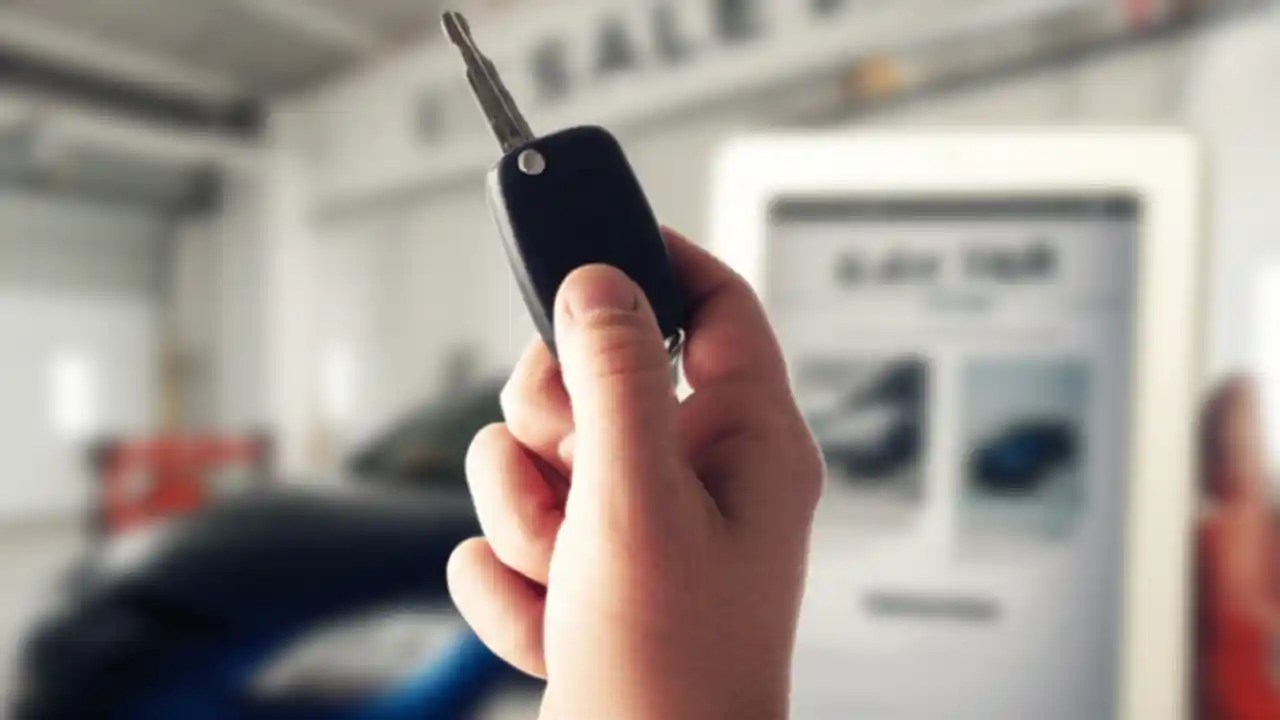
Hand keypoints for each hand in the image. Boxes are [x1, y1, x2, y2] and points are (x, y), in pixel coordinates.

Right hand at [446, 230, 824, 718]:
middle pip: (596, 375)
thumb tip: (597, 284)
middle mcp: (692, 477)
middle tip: (567, 467)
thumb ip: (615, 378)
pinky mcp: (580, 573)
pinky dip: (511, 582)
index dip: (659, 261)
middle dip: (553, 426)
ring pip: (532, 456)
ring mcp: (631, 528)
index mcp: (745, 444)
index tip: (591, 236)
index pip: (716, 307)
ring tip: (568, 577)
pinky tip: (554, 625)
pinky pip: (505, 534)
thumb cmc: (672, 671)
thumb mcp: (638, 500)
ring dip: (524, 519)